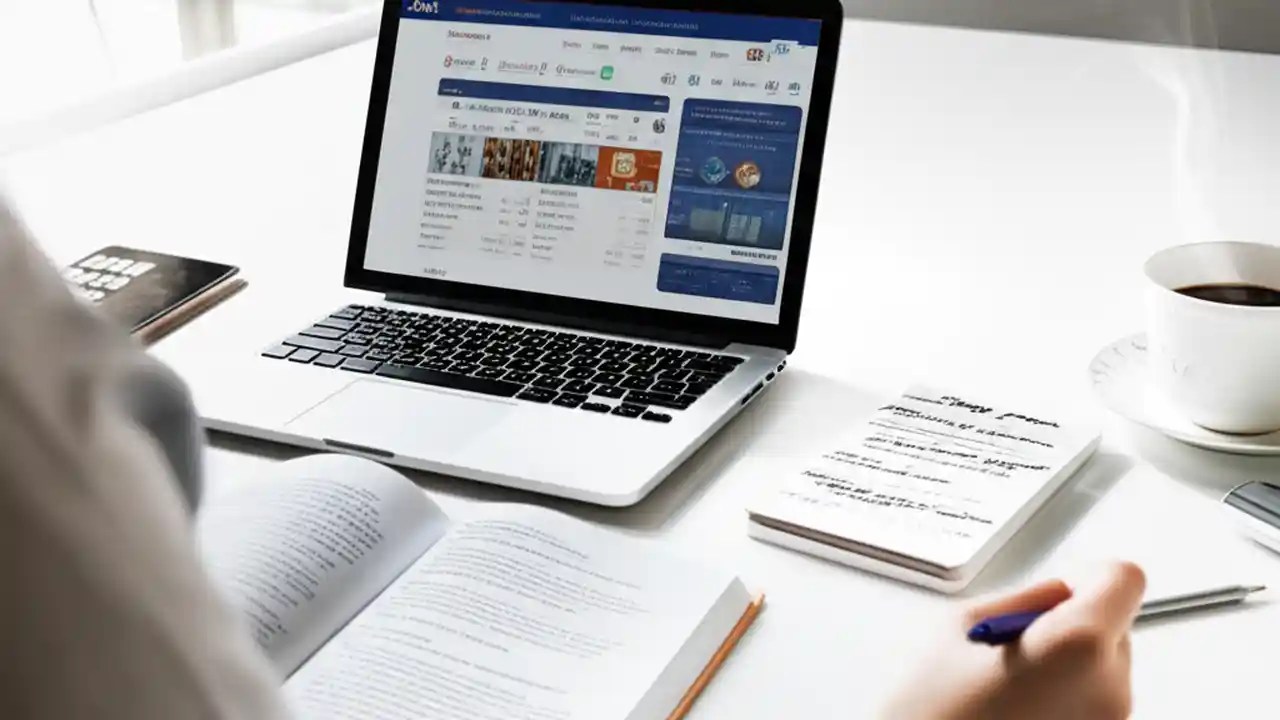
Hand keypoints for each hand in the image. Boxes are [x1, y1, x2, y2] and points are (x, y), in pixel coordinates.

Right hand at [884, 562, 1145, 719]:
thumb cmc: (931, 716)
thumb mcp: (961, 628)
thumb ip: (1022, 600)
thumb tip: (1056, 596)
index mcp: (1077, 646)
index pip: (1124, 578)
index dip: (1089, 578)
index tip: (1059, 594)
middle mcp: (1109, 690)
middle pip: (1116, 626)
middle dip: (1072, 626)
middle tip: (1013, 650)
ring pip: (1104, 669)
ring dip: (1067, 667)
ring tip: (1007, 688)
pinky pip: (1093, 705)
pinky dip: (1064, 700)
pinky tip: (1018, 712)